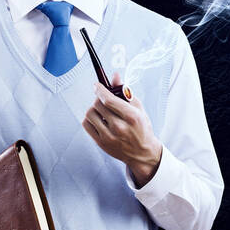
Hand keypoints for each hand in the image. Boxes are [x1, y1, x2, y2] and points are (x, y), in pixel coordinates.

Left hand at [83, 71, 163, 187]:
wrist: (142, 153)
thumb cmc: (142, 128)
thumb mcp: (138, 109)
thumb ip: (126, 92)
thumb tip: (115, 76)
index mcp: (131, 117)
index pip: (109, 100)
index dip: (100, 90)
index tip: (96, 85)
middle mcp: (120, 127)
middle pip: (98, 105)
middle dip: (99, 99)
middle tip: (104, 101)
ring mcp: (109, 137)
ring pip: (90, 114)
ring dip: (94, 109)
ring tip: (102, 111)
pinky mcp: (101, 143)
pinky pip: (86, 125)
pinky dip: (89, 119)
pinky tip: (98, 119)